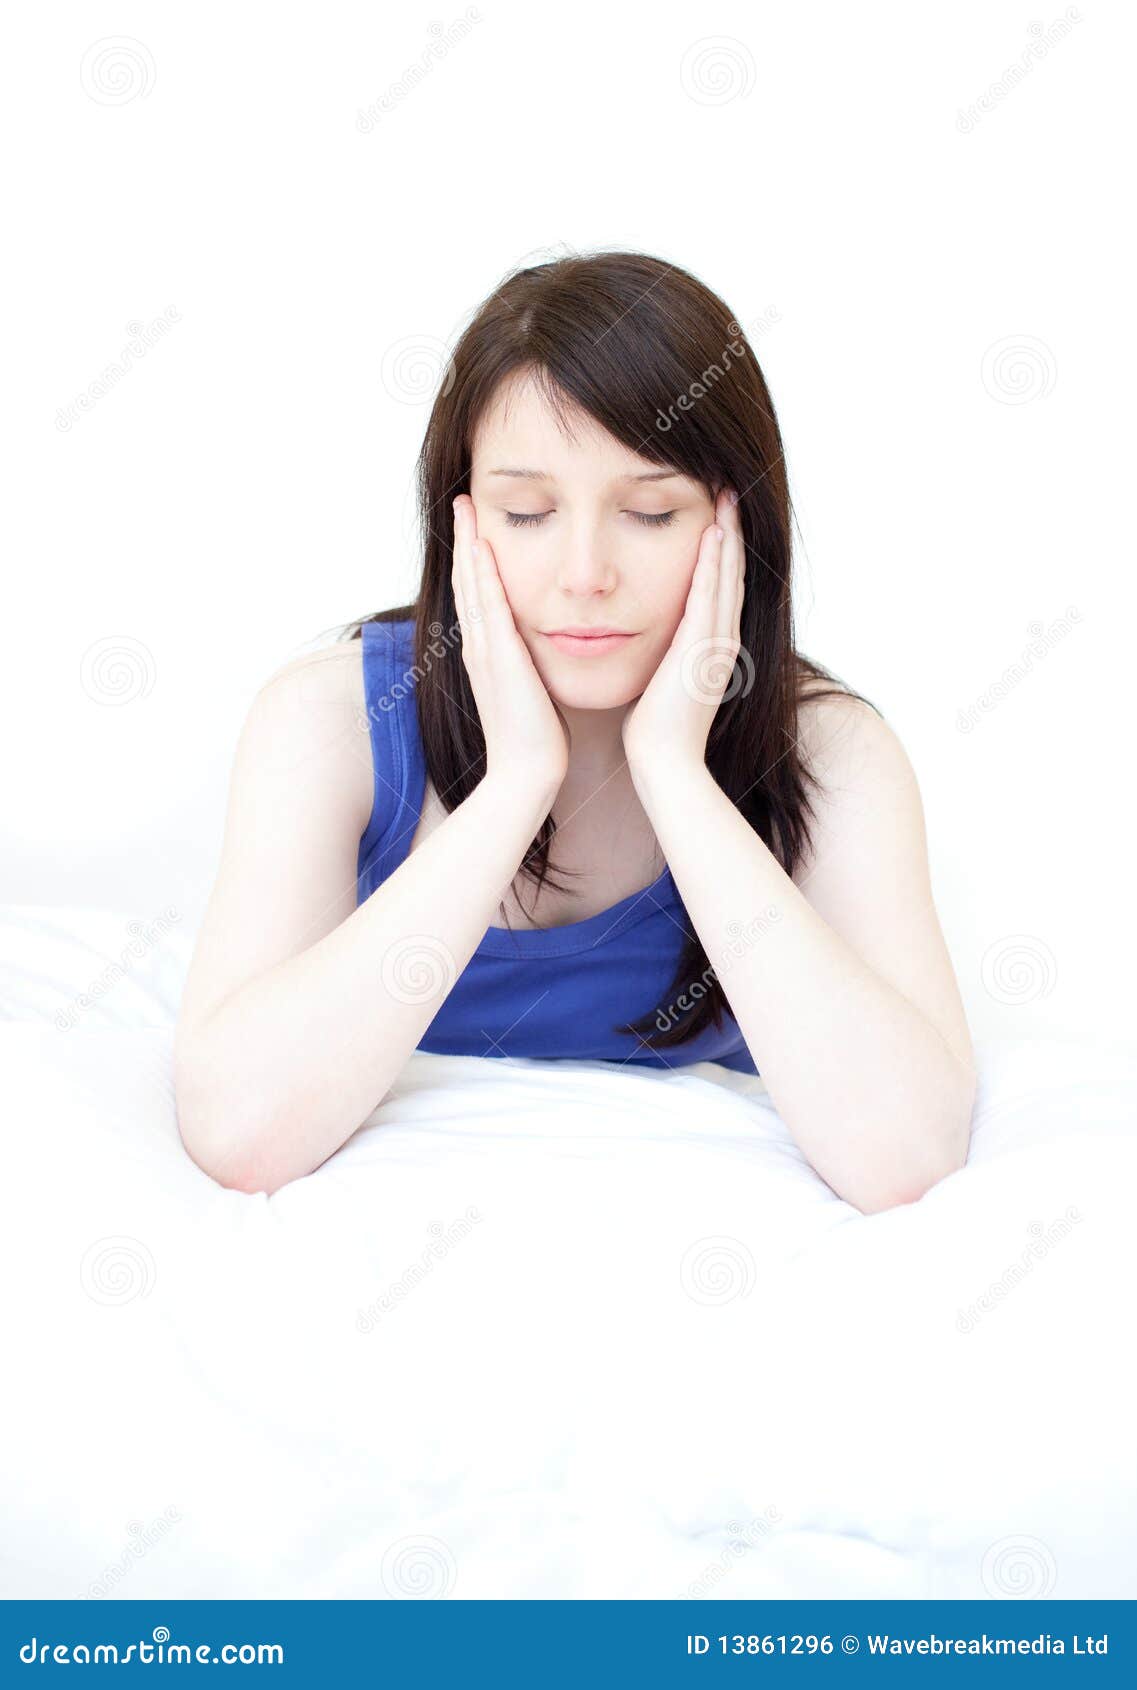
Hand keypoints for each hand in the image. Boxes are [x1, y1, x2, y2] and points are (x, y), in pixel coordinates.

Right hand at [451, 494, 570, 795]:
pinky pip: (489, 606)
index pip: (478, 598)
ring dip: (468, 545)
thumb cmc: (537, 744)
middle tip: (462, 503)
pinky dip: (483, 573)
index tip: (476, 529)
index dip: (475, 562)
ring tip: (465, 508)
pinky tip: (484, 545)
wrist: (526, 776)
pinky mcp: (500, 659)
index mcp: (488, 657)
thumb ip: (533, 673)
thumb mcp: (534, 696)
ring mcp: (485, 653)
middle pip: (467, 583)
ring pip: (472, 586)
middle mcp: (479, 649)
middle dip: (465, 541)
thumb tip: (543, 661)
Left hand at [620, 487, 745, 775]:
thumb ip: (666, 660)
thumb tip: (656, 647)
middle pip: (731, 574)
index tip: (717, 516)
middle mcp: (721, 641)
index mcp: (712, 648)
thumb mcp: (663, 685)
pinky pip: (710, 596)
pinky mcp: (702, 650)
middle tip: (731, 491)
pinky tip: (713, 534)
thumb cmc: (656, 733)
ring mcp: (716, 645)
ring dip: (728, 536)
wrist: (664, 763)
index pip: (720, 587)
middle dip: (732, 532)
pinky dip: (714, 564)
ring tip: (727, 498)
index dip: (722, 551)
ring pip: (727, 577)